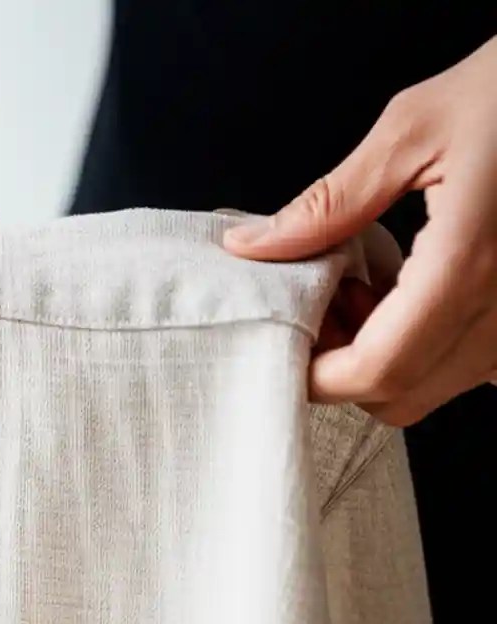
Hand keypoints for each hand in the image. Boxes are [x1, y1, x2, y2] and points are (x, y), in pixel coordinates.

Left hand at [224, 37, 496, 426]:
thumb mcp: (411, 131)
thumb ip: (328, 205)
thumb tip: (250, 247)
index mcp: (467, 267)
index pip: (376, 371)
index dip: (315, 376)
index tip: (276, 341)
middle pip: (401, 395)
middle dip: (340, 364)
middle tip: (314, 301)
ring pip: (436, 384)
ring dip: (380, 354)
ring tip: (357, 285)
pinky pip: (470, 359)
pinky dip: (423, 342)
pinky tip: (404, 286)